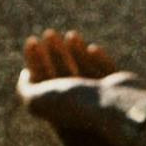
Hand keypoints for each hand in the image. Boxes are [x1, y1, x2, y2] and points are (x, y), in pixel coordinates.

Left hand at [17, 29, 145, 145]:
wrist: (113, 108)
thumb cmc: (75, 104)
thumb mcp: (37, 100)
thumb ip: (25, 89)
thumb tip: (26, 75)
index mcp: (60, 112)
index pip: (44, 85)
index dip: (36, 62)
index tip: (32, 41)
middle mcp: (81, 107)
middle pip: (64, 76)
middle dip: (54, 53)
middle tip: (49, 33)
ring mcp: (102, 98)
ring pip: (86, 71)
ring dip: (76, 52)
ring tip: (71, 34)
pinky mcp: (120, 90)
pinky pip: (107, 71)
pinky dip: (100, 59)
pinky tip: (93, 48)